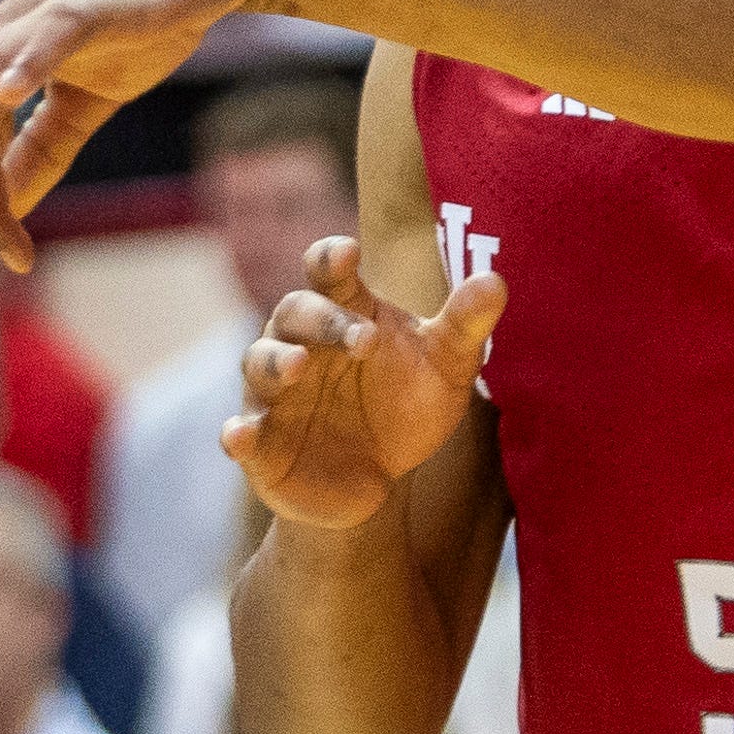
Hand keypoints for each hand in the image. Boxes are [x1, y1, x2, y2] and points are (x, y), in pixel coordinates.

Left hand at [0, 0, 272, 272]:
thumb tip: (8, 207)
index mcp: (3, 68)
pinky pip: (52, 32)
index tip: (14, 264)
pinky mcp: (93, 0)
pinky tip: (8, 94)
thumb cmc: (144, 20)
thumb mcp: (88, 100)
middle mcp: (8, 39)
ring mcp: (46, 16)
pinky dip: (27, 62)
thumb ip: (45, 149)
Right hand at [224, 236, 503, 530]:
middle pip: (293, 312)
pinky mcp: (261, 443)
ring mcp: (274, 393)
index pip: (326, 271)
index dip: (330, 257)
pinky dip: (237, 432)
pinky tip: (239, 436)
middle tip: (364, 340)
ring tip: (298, 368)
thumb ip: (464, 324)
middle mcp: (300, 343)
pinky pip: (239, 432)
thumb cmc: (406, 406)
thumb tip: (496, 281)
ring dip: (274, 361)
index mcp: (342, 312)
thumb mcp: (445, 367)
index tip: (348, 252)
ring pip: (258, 362)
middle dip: (322, 321)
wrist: (379, 481)